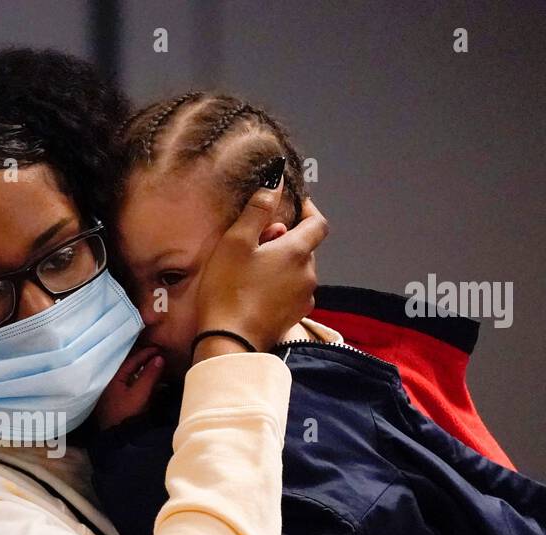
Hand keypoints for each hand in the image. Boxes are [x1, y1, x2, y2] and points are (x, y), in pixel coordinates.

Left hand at [94, 345, 162, 429]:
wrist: (116, 437)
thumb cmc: (125, 414)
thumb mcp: (139, 394)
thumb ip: (149, 375)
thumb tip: (159, 358)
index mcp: (114, 377)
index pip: (132, 360)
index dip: (146, 353)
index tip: (159, 349)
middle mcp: (112, 381)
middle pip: (129, 365)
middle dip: (144, 358)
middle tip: (158, 354)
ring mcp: (114, 391)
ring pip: (130, 374)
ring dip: (143, 368)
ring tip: (156, 364)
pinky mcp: (118, 400)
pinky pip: (130, 383)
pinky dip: (140, 379)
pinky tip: (149, 380)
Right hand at [193, 189, 328, 354]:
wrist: (229, 342)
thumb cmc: (228, 291)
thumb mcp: (236, 241)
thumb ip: (258, 208)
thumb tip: (275, 181)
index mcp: (297, 251)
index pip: (318, 222)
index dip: (307, 210)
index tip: (290, 206)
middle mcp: (308, 274)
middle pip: (305, 246)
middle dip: (285, 239)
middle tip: (256, 242)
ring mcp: (303, 298)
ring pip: (297, 270)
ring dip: (281, 263)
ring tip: (251, 269)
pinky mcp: (293, 317)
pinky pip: (291, 291)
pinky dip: (279, 284)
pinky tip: (255, 290)